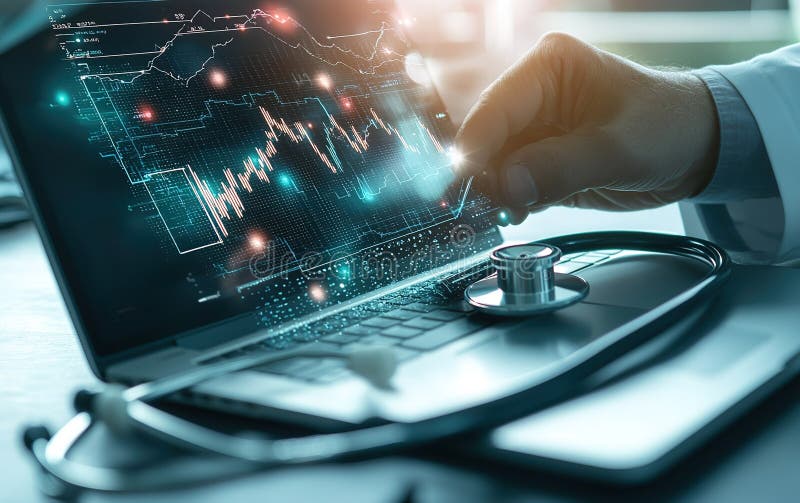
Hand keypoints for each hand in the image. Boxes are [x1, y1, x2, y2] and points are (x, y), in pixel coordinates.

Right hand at [455, 33, 718, 225]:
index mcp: (549, 68)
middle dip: (484, 176)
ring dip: (496, 193)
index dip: (475, 148)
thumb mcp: (618, 149)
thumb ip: (560, 167)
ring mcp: (537, 130)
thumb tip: (508, 187)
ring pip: (496, 166)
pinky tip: (520, 214)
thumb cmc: (669, 127)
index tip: (463, 184)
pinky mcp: (542, 161)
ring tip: (507, 214)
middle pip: (488, 139)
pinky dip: (512, 202)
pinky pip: (513, 183)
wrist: (699, 149)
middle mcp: (535, 95)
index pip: (495, 108)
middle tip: (480, 209)